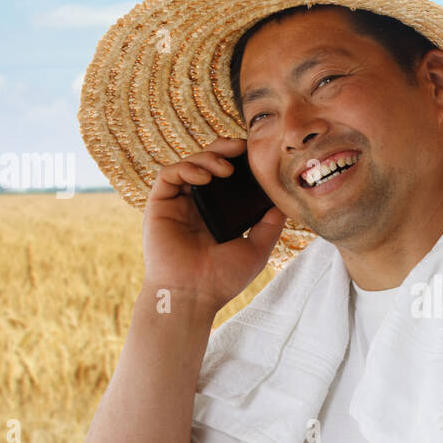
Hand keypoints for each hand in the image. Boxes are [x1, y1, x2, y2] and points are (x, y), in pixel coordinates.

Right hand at [140, 137, 285, 313]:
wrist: (193, 296)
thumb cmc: (222, 279)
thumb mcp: (256, 248)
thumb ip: (270, 224)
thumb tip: (284, 201)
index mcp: (217, 212)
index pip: (226, 176)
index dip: (238, 160)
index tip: (255, 154)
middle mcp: (196, 204)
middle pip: (207, 162)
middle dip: (224, 149)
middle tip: (241, 146)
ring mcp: (177, 203)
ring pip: (188, 163)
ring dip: (208, 157)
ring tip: (226, 168)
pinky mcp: (159, 204)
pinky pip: (168, 174)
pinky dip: (187, 168)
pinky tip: (205, 176)